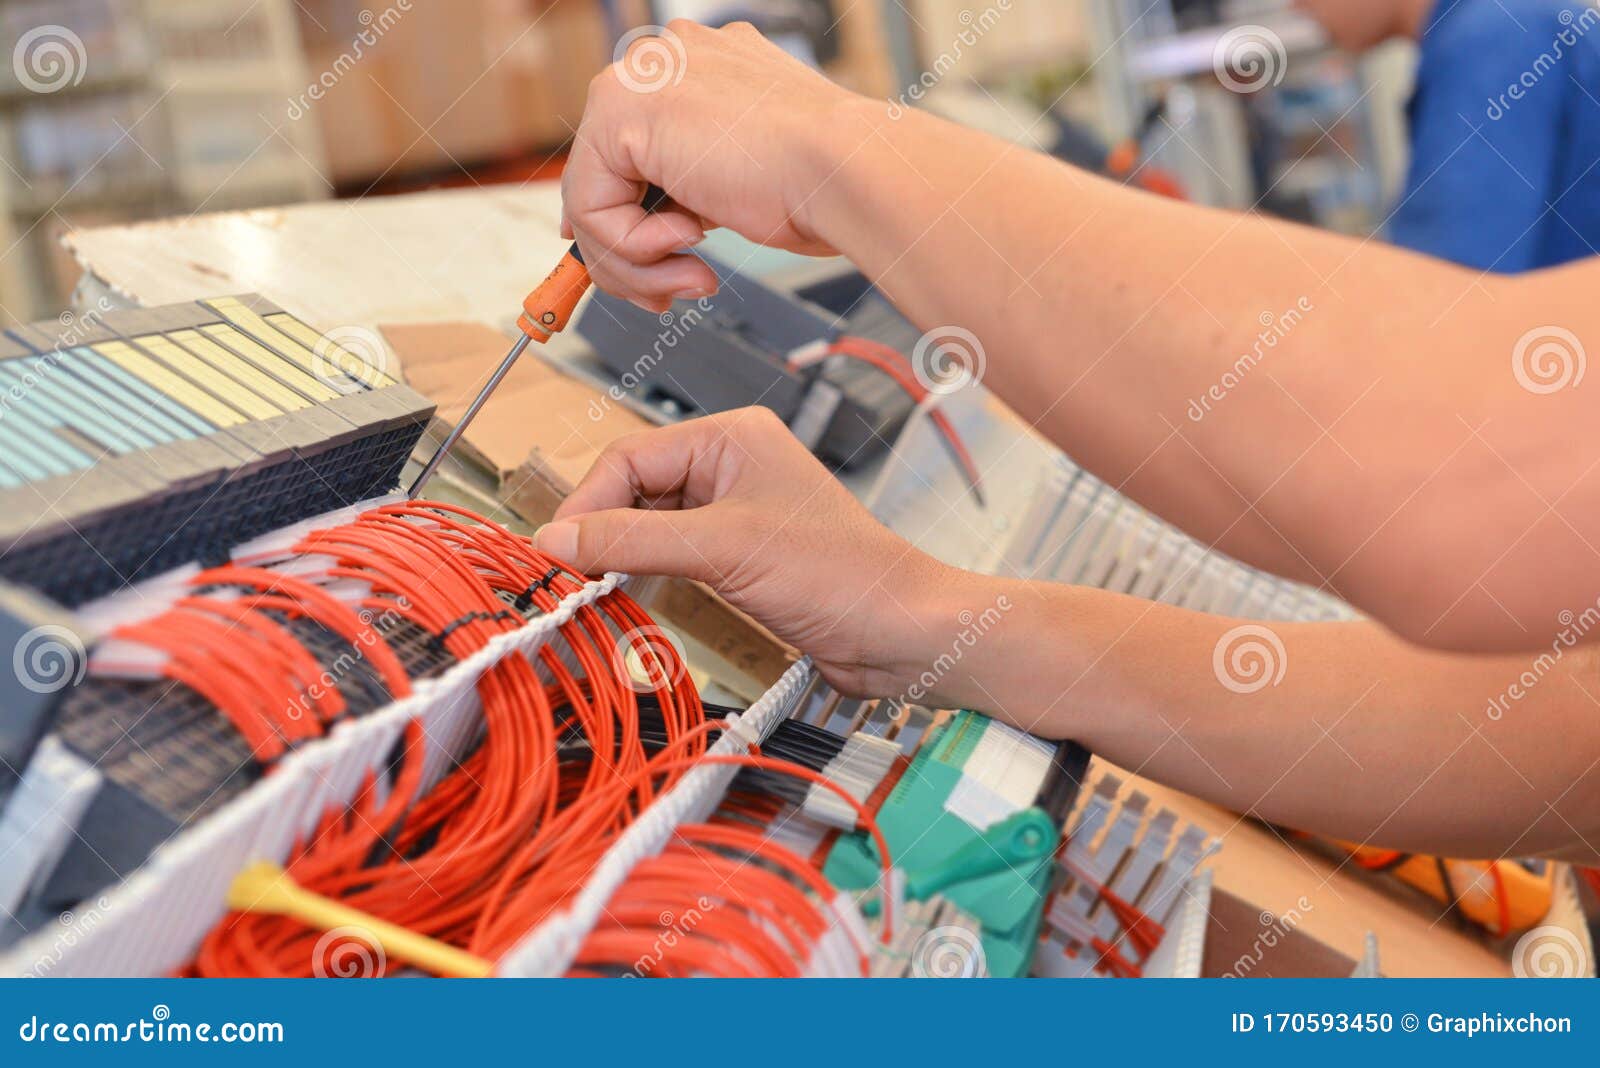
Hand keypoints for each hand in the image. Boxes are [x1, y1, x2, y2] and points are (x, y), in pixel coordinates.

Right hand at [532, 407, 975, 696]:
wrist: (900, 634)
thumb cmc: (840, 575)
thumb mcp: (722, 551)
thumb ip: (633, 542)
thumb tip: (556, 540)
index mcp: (732, 437)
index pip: (631, 456)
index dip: (588, 504)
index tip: (555, 551)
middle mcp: (732, 464)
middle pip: (635, 488)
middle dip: (602, 529)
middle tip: (567, 576)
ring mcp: (737, 511)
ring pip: (651, 524)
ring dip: (623, 554)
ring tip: (594, 589)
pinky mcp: (741, 555)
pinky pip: (674, 554)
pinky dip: (649, 574)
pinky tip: (633, 597)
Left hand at [562, 20, 859, 309]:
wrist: (844, 169)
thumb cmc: (819, 179)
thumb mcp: (738, 180)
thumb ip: (688, 185)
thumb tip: (649, 224)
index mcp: (697, 68)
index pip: (629, 154)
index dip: (631, 225)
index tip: (658, 268)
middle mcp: (663, 62)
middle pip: (603, 177)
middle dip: (631, 255)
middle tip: (671, 290)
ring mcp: (640, 79)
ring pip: (593, 199)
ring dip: (638, 263)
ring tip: (692, 277)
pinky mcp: (621, 111)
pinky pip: (594, 209)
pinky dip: (637, 249)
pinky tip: (692, 241)